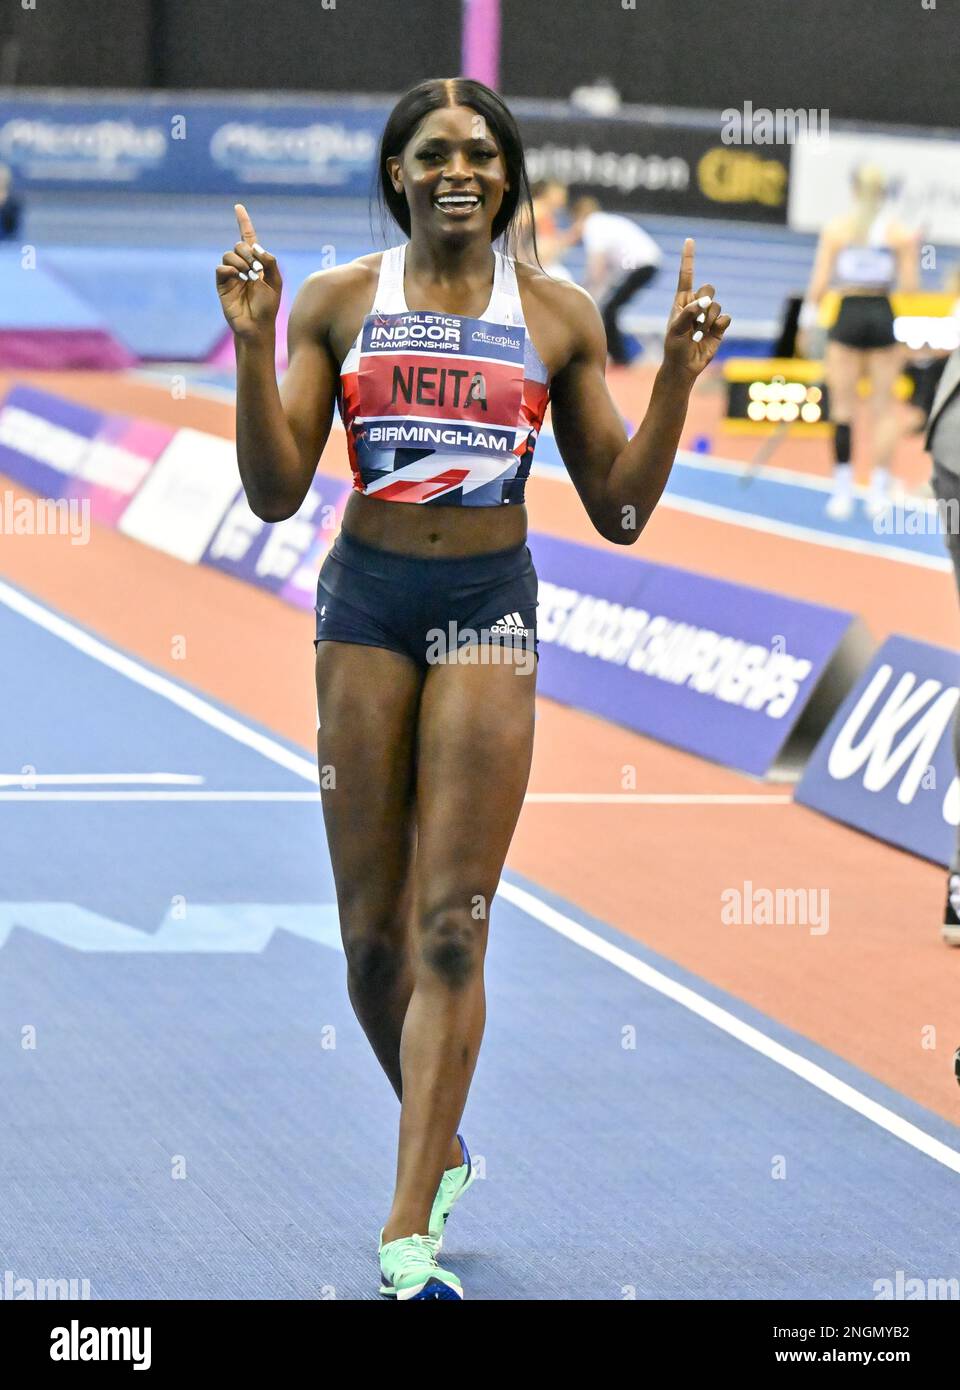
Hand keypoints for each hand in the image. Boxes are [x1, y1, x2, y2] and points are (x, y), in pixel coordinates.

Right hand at [215, 203, 282, 341]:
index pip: (248, 238)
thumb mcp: (276, 282)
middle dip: (248, 253)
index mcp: (257, 263)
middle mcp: (242, 266)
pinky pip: (221, 268)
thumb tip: (255, 247)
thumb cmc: (268, 307)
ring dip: (240, 262)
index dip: (243, 222)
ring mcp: (231, 275)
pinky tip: (238, 278)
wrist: (257, 326)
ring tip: (248, 277)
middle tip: (256, 270)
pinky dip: (230, 270)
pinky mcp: (222, 284)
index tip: (238, 207)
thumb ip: (270, 262)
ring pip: (229, 254)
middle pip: (239, 245)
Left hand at [663, 238, 730, 379]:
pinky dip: (718, 326)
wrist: (684, 366)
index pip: (687, 275)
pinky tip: (709, 335)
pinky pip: (725, 318)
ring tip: (698, 332)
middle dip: (705, 300)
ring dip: (708, 320)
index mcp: (682, 301)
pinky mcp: (719, 327)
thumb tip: (706, 302)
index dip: (689, 258)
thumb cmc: (675, 346)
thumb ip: (688, 312)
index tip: (689, 240)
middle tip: (696, 318)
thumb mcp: (675, 329)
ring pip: (717, 305)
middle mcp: (696, 304)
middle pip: (709, 288)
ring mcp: (709, 315)